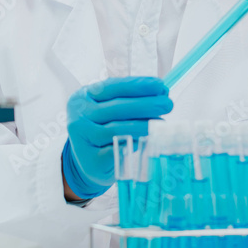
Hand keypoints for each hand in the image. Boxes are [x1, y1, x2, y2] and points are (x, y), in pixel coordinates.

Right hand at [62, 76, 171, 199]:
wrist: (88, 162)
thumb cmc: (104, 129)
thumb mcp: (109, 109)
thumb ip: (129, 99)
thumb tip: (162, 91)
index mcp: (83, 96)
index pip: (111, 87)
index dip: (137, 85)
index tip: (160, 85)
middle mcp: (78, 115)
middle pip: (116, 108)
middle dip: (146, 104)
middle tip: (168, 104)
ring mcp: (81, 139)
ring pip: (116, 129)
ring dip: (142, 125)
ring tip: (162, 123)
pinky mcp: (89, 160)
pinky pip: (114, 151)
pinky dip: (132, 144)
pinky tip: (146, 141)